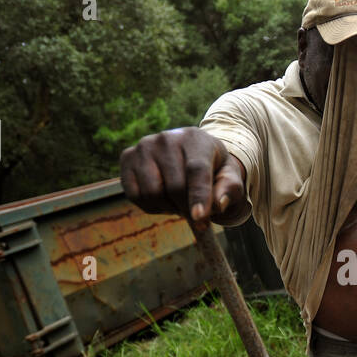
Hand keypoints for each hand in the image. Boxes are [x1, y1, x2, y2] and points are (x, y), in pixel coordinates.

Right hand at [119, 127, 246, 229]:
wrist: (189, 153)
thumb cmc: (213, 168)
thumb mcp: (229, 176)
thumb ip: (230, 190)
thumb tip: (218, 205)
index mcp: (195, 139)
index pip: (196, 170)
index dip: (198, 196)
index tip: (199, 217)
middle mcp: (166, 138)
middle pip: (175, 187)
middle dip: (187, 208)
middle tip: (196, 213)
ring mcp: (143, 146)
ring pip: (152, 193)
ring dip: (168, 207)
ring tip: (179, 200)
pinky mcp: (126, 158)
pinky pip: (135, 195)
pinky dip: (151, 206)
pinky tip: (163, 198)